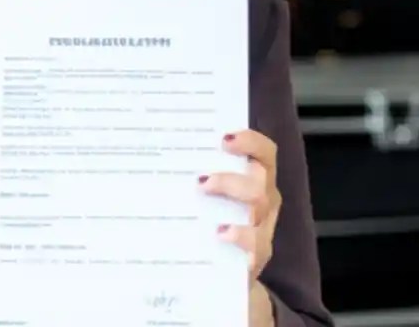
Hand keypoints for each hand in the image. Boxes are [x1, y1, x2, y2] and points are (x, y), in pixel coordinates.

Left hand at [199, 130, 280, 325]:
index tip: (225, 137)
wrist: (222, 281)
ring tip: (204, 195)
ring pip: (259, 208)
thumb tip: (154, 151)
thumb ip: (193, 176)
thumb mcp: (205, 199)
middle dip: (232, 176)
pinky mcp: (254, 259)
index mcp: (254, 181)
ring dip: (232, 196)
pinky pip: (256, 246)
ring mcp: (261, 231)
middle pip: (261, 180)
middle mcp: (263, 203)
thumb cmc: (209, 227)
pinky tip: (219, 234)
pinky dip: (240, 236)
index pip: (264, 153)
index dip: (251, 141)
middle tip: (202, 179)